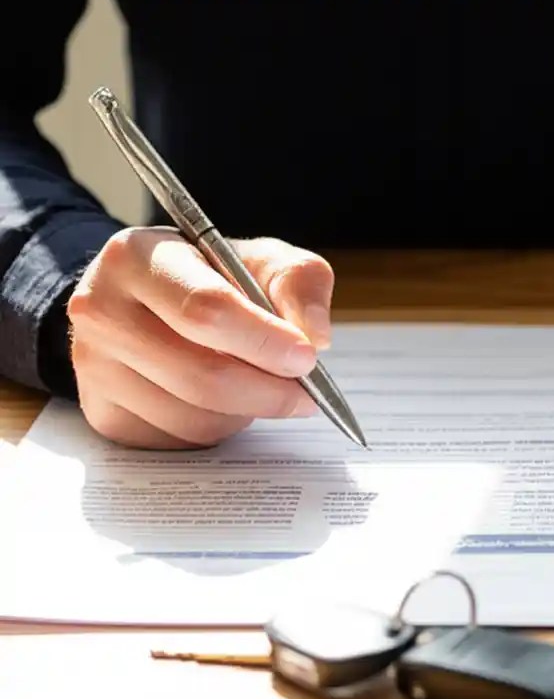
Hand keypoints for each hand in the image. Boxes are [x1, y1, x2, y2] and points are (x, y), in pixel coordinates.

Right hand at [67, 228, 334, 448]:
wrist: (151, 302)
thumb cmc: (214, 278)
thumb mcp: (262, 259)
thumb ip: (299, 283)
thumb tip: (314, 337)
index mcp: (138, 258)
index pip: (205, 310)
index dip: (264, 340)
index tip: (307, 358)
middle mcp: (101, 310)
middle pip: (201, 375)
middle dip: (268, 391)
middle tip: (306, 393)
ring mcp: (94, 367)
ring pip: (193, 417)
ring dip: (245, 411)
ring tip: (258, 384)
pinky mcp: (103, 413)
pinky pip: (178, 440)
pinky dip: (218, 428)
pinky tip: (223, 400)